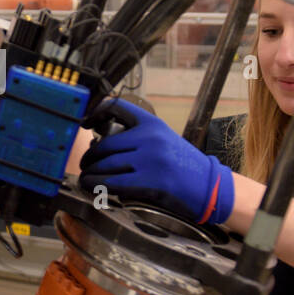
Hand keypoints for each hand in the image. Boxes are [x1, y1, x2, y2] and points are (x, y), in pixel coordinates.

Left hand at [78, 98, 234, 224]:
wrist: (208, 185)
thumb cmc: (182, 164)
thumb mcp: (163, 139)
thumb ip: (137, 137)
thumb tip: (101, 144)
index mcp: (152, 123)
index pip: (116, 108)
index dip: (95, 113)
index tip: (85, 123)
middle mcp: (150, 137)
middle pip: (105, 144)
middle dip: (90, 156)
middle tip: (84, 164)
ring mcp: (150, 160)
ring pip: (106, 164)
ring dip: (90, 173)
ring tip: (85, 178)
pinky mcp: (151, 182)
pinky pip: (114, 183)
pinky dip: (98, 186)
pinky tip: (92, 187)